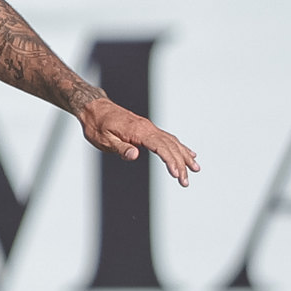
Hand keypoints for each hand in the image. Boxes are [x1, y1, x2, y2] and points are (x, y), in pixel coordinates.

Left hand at [78, 98, 199, 186]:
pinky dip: (179, 147)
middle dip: (180, 164)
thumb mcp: (104, 140)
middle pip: (169, 146)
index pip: (160, 147)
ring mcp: (148, 127)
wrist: (94, 108)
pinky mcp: (147, 129)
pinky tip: (188, 154)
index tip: (177, 174)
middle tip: (185, 182)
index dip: (170, 161)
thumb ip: (120, 148)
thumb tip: (135, 155)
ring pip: (172, 142)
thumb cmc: (97, 125)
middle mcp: (147, 127)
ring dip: (184, 156)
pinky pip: (167, 138)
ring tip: (195, 169)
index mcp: (138, 131)